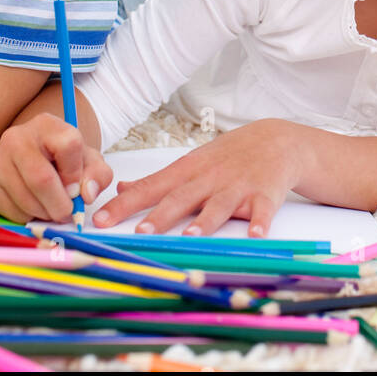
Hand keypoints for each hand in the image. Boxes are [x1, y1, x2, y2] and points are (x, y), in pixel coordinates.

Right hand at [0, 114, 112, 223]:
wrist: (32, 160)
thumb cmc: (63, 161)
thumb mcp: (88, 161)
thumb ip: (98, 175)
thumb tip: (85, 194)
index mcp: (47, 125)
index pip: (69, 145)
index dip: (76, 174)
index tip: (76, 188)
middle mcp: (17, 137)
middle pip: (42, 179)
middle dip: (59, 205)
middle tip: (66, 214)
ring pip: (26, 199)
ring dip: (44, 214)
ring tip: (50, 209)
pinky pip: (10, 211)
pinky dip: (27, 217)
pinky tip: (32, 207)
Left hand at [92, 119, 307, 237]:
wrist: (275, 140)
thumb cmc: (227, 157)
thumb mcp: (190, 163)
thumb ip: (157, 181)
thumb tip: (120, 189)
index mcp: (187, 172)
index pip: (150, 188)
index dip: (124, 205)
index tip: (101, 220)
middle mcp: (209, 179)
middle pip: (181, 198)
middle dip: (161, 216)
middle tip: (141, 233)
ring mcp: (237, 187)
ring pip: (219, 205)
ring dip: (206, 220)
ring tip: (192, 235)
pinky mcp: (266, 195)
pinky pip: (262, 210)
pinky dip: (260, 222)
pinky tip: (256, 235)